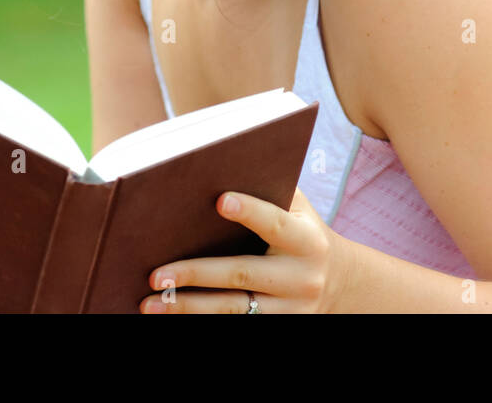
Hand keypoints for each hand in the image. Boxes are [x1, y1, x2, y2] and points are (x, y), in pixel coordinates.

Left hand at [139, 188, 351, 313]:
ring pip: (232, 309)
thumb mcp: (300, 210)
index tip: (219, 201)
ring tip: (150, 303)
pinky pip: (235, 324)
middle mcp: (299, 278)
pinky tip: (171, 314)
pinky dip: (200, 320)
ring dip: (187, 307)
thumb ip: (271, 190)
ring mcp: (288, 309)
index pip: (275, 223)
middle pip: (241, 274)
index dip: (250, 211)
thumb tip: (222, 166)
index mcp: (305, 240)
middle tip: (156, 274)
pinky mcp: (278, 326)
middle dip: (195, 274)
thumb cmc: (304, 233)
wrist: (341, 284)